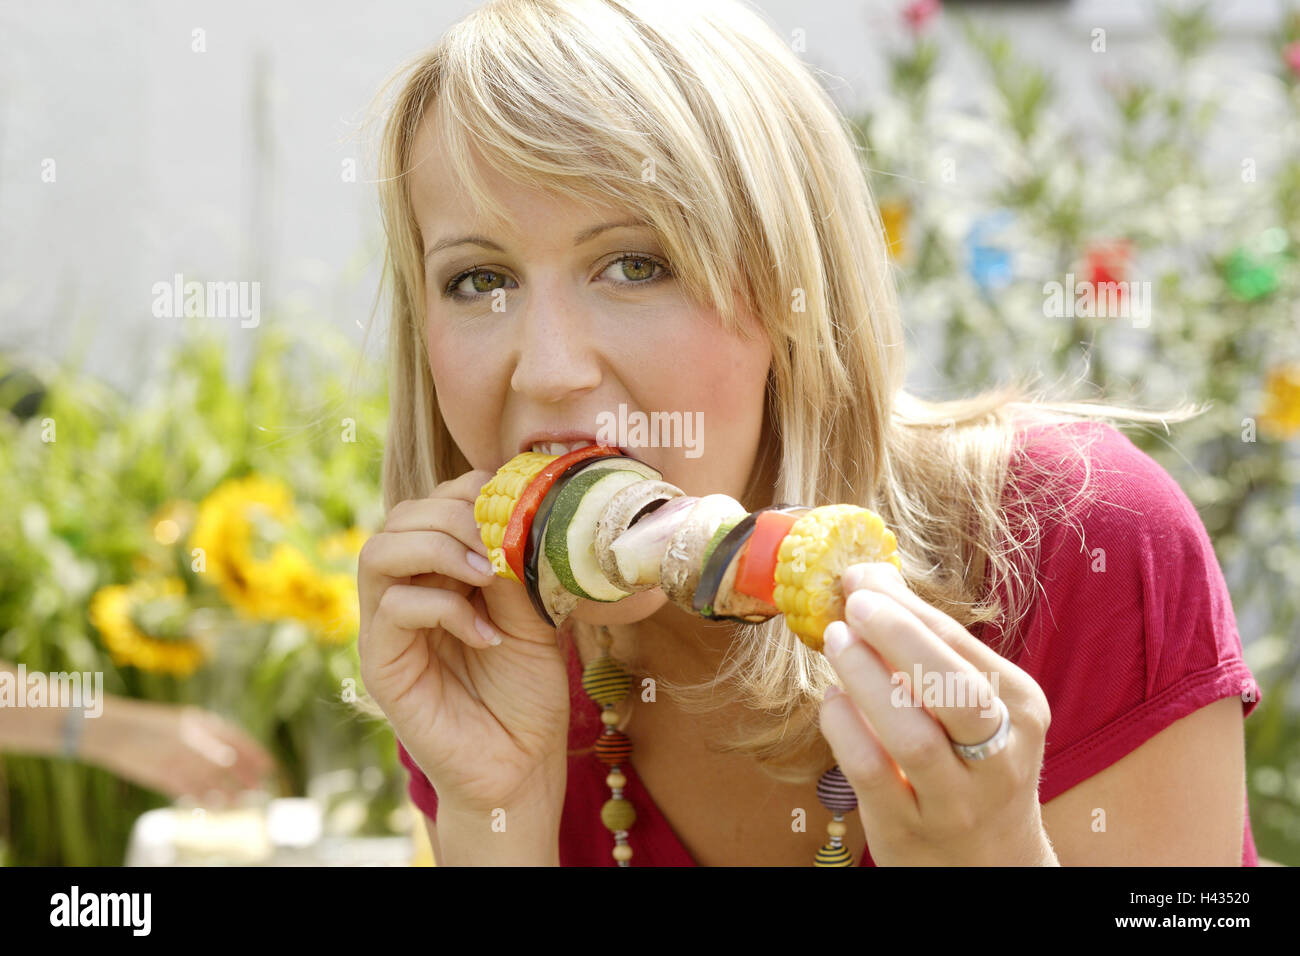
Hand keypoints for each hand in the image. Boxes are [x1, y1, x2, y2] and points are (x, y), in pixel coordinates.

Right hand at [85, 698, 275, 803]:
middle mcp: (195, 740)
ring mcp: (180, 758)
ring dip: (230, 793)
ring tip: (239, 800)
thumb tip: (228, 751)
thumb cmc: (148, 725)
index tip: (268, 766)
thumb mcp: (182, 721)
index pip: (238, 740)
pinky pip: (192, 792)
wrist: (113, 730)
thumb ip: (206, 733)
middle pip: (230, 762)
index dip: (256, 755)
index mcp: (201, 722)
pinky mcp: (164, 775)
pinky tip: (214, 805)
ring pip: (214, 781)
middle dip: (247, 777)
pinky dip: (206, 800)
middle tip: (258, 787)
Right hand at [357, 469, 571, 816]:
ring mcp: (388, 629)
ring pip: (379, 550)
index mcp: (439, 575)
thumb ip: (513, 569)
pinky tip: (485, 635)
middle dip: (454, 516)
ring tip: (485, 577)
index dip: (467, 493)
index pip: (430, 504)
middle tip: (499, 546)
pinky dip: (444, 607)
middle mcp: (405, 593)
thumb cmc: (527, 693)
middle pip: (399, 517)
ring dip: (439, 549)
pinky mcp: (383, 665)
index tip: (514, 512)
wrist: (520, 767)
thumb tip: (509, 516)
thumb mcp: (531, 616)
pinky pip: (394, 607)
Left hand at [818, 562, 1057, 865]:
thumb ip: (929, 648)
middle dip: (897, 636)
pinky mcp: (911, 829)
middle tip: (851, 603)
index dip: (908, 607)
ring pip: (911, 735)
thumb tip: (872, 577)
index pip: (962, 646)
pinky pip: (871, 773)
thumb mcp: (974, 707)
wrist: (990, 864)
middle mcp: (998, 755)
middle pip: (950, 688)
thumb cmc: (972, 764)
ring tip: (834, 642)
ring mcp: (956, 798)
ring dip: (865, 680)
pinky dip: (844, 729)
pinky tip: (831, 701)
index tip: (863, 577)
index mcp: (1019, 708)